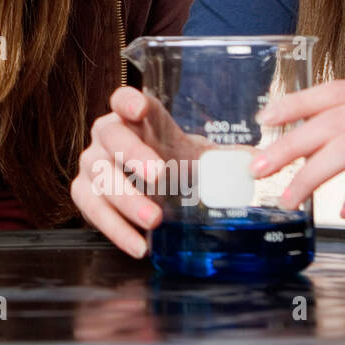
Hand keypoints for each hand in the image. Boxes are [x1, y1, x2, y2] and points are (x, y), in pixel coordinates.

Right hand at [70, 86, 208, 258]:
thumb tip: (261, 164)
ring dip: (126, 200)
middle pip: (111, 137)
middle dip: (133, 154)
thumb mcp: (196, 156)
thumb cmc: (170, 161)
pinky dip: (114, 229)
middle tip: (160, 175)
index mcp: (132, 117)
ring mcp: (91, 163)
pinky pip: (91, 209)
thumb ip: (225, 159)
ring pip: (99, 177)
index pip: (123, 99)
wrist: (147, 184)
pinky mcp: (83, 191)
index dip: (128, 102)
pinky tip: (138, 245)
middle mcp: (106, 134)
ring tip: (154, 222)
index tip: (139, 109)